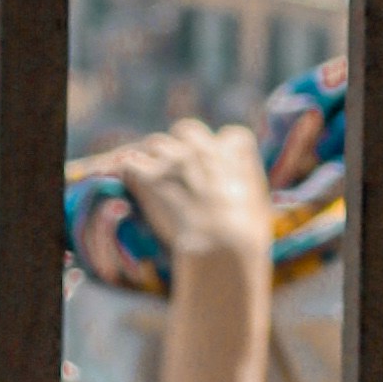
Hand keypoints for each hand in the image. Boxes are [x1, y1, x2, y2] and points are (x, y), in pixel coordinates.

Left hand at [117, 121, 275, 381]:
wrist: (222, 250)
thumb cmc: (248, 246)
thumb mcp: (260, 219)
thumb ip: (250, 205)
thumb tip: (246, 222)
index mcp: (238, 158)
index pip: (233, 136)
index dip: (220, 151)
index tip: (214, 168)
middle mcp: (206, 151)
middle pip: (187, 131)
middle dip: (178, 147)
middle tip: (173, 173)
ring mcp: (175, 160)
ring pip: (154, 145)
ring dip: (150, 161)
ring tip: (144, 184)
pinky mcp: (148, 175)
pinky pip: (128, 163)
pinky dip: (124, 173)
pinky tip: (123, 188)